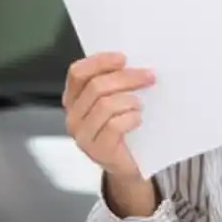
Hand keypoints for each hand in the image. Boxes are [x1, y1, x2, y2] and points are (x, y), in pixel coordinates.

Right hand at [62, 51, 156, 180]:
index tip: (123, 58)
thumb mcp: (113, 101)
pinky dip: (130, 118)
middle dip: (126, 77)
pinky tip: (137, 119)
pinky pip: (114, 126)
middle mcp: (73, 117)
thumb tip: (134, 63)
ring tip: (140, 104)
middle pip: (96, 86)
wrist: (127, 163)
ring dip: (129, 100)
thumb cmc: (122, 127)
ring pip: (105, 105)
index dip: (100, 62)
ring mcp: (83, 135)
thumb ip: (114, 83)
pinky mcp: (98, 150)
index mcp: (73, 99)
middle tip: (148, 76)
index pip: (77, 73)